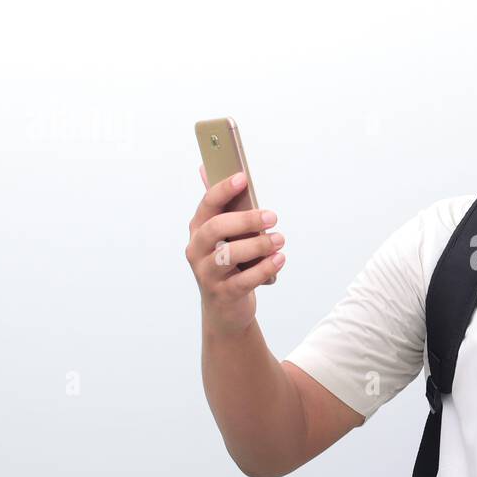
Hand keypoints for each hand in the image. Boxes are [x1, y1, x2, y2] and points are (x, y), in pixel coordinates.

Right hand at [186, 164, 285, 336]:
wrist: (225, 308)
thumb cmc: (228, 264)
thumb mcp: (224, 236)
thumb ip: (221, 205)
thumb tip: (205, 167)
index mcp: (198, 230)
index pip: (208, 205)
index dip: (223, 189)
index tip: (243, 178)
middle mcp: (197, 250)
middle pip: (216, 228)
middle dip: (245, 219)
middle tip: (272, 216)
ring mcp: (207, 273)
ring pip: (229, 254)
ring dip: (258, 244)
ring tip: (279, 239)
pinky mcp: (223, 294)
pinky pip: (244, 280)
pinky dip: (264, 268)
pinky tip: (279, 259)